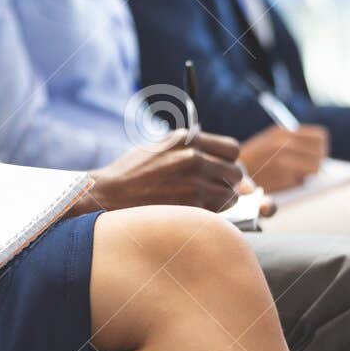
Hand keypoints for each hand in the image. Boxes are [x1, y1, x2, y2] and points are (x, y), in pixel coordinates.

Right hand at [82, 129, 242, 212]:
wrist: (108, 194)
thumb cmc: (134, 174)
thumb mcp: (161, 148)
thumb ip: (195, 152)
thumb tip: (241, 177)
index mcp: (186, 138)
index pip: (232, 149)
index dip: (229, 162)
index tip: (220, 170)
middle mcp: (193, 156)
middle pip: (235, 172)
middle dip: (226, 183)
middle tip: (208, 189)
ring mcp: (194, 180)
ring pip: (231, 194)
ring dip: (219, 200)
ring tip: (196, 200)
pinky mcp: (192, 204)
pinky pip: (220, 210)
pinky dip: (210, 212)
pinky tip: (189, 209)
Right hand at [240, 125, 327, 192]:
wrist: (229, 171)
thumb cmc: (254, 158)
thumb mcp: (271, 140)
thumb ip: (295, 142)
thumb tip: (322, 150)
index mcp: (283, 132)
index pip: (320, 137)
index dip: (321, 147)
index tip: (316, 153)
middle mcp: (284, 144)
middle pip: (321, 154)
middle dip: (318, 161)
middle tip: (308, 167)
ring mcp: (284, 161)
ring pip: (315, 168)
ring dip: (308, 173)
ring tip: (293, 174)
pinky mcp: (281, 178)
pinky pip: (301, 181)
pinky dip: (295, 183)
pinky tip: (281, 181)